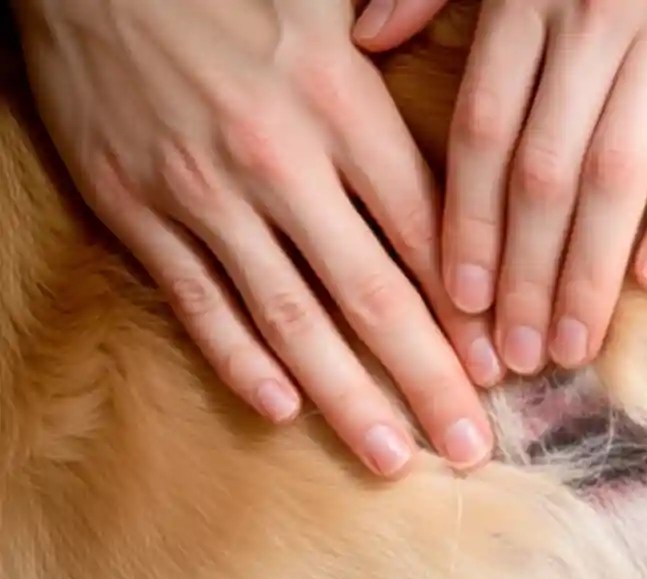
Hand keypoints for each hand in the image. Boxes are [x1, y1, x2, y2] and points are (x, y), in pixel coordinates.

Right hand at [13, 0, 494, 475]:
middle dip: (427, 378)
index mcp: (338, 103)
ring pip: (288, 317)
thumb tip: (470, 147)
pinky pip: (196, 302)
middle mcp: (278, 160)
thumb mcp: (330, 4)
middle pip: (371, 292)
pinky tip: (280, 409)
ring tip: (390, 457)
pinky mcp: (135, 209)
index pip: (425, 229)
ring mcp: (202, 193)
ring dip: (344, 395)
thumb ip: (398, 80)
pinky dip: (237, 360)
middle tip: (468, 444)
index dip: (469, 308)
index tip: (502, 366)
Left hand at [354, 0, 646, 373]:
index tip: (457, 304)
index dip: (466, 226)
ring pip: (616, 172)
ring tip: (569, 342)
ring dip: (587, 267)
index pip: (482, 135)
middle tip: (509, 356)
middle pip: (542, 173)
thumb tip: (367, 37)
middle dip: (521, 273)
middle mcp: (590, 21)